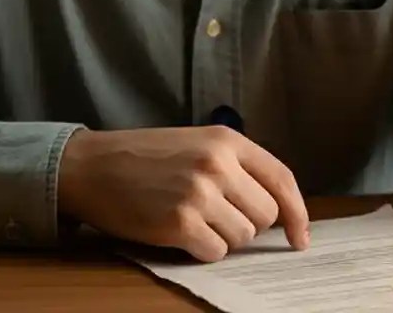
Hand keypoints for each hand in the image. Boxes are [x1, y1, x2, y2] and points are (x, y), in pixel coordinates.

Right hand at [57, 126, 310, 261]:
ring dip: (224, 238)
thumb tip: (275, 208)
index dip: (297, 213)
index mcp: (227, 141)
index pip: (282, 179)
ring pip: (243, 237)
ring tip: (194, 220)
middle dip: (247, 224)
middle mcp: (219, 164)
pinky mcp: (179, 223)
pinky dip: (203, 250)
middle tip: (217, 217)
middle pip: (265, 215)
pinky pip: (216, 252)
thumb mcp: (197, 143)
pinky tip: (181, 234)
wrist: (92, 166)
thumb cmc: (144, 157)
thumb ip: (236, 167)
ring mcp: (200, 193)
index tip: (300, 237)